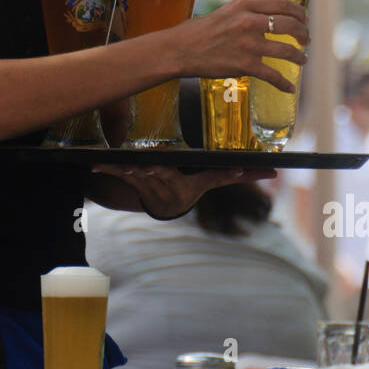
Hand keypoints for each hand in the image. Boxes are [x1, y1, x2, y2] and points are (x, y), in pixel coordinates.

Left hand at [92, 163, 277, 219]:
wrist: (165, 205)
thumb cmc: (189, 188)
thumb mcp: (212, 183)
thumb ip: (239, 176)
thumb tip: (273, 172)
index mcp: (182, 184)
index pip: (184, 177)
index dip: (174, 173)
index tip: (164, 165)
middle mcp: (163, 186)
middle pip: (153, 176)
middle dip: (144, 170)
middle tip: (137, 162)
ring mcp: (146, 186)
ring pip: (134, 177)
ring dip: (122, 170)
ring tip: (110, 162)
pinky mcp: (131, 182)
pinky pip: (118, 175)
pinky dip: (108, 169)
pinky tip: (94, 164)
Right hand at [168, 0, 309, 92]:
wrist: (180, 50)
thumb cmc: (198, 31)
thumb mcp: (224, 12)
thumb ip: (246, 12)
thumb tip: (267, 18)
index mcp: (244, 5)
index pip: (281, 4)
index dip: (298, 12)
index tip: (303, 18)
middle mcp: (249, 22)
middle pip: (289, 25)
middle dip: (303, 33)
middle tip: (306, 39)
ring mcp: (249, 44)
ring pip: (286, 51)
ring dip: (299, 57)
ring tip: (303, 60)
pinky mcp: (245, 65)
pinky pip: (273, 76)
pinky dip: (284, 84)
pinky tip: (290, 88)